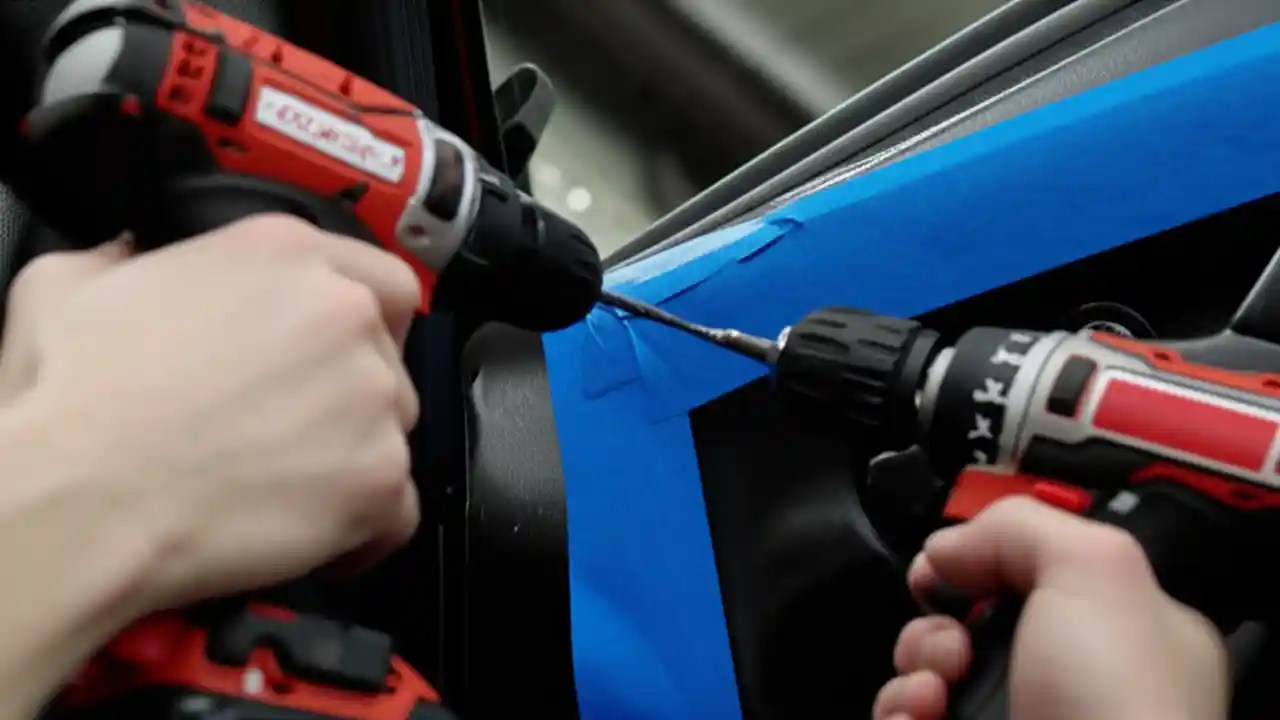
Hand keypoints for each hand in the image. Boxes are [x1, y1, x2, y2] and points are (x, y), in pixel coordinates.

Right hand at [1, 215, 422, 616]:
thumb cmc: (75, 403)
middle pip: (387, 357)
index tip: (343, 354)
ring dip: (354, 457)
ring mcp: (370, 395)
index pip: (380, 278)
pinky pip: (399, 507)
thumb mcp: (74, 284)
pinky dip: (366, 528)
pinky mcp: (377, 475)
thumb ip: (131, 258)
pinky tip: (315, 531)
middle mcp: (341, 312)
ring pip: (395, 429)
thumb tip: (137, 262)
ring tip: (284, 482)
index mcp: (282, 252)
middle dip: (349, 395)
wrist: (80, 499)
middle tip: (289, 428)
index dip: (366, 322)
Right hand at [873, 497, 1228, 719]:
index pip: (1034, 566)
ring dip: (914, 665)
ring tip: (937, 686)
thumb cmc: (1125, 718)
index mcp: (1118, 628)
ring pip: (927, 670)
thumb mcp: (1097, 570)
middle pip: (965, 615)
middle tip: (956, 640)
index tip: (956, 561)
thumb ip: (1022, 526)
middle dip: (937, 618)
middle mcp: (1064, 678)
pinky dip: (900, 711)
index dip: (985, 556)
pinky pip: (906, 718)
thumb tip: (951, 548)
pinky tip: (923, 715)